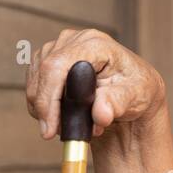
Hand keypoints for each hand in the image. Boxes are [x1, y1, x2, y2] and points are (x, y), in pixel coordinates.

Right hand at [25, 28, 165, 140]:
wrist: (133, 93)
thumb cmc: (138, 91)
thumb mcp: (136, 97)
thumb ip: (118, 103)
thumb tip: (100, 113)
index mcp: (95, 43)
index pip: (58, 66)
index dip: (48, 98)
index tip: (50, 128)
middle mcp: (75, 40)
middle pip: (42, 72)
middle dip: (43, 107)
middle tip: (52, 133)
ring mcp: (60, 47)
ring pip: (35, 79)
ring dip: (43, 106)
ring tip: (65, 125)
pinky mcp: (51, 59)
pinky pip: (35, 82)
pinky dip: (41, 102)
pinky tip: (58, 115)